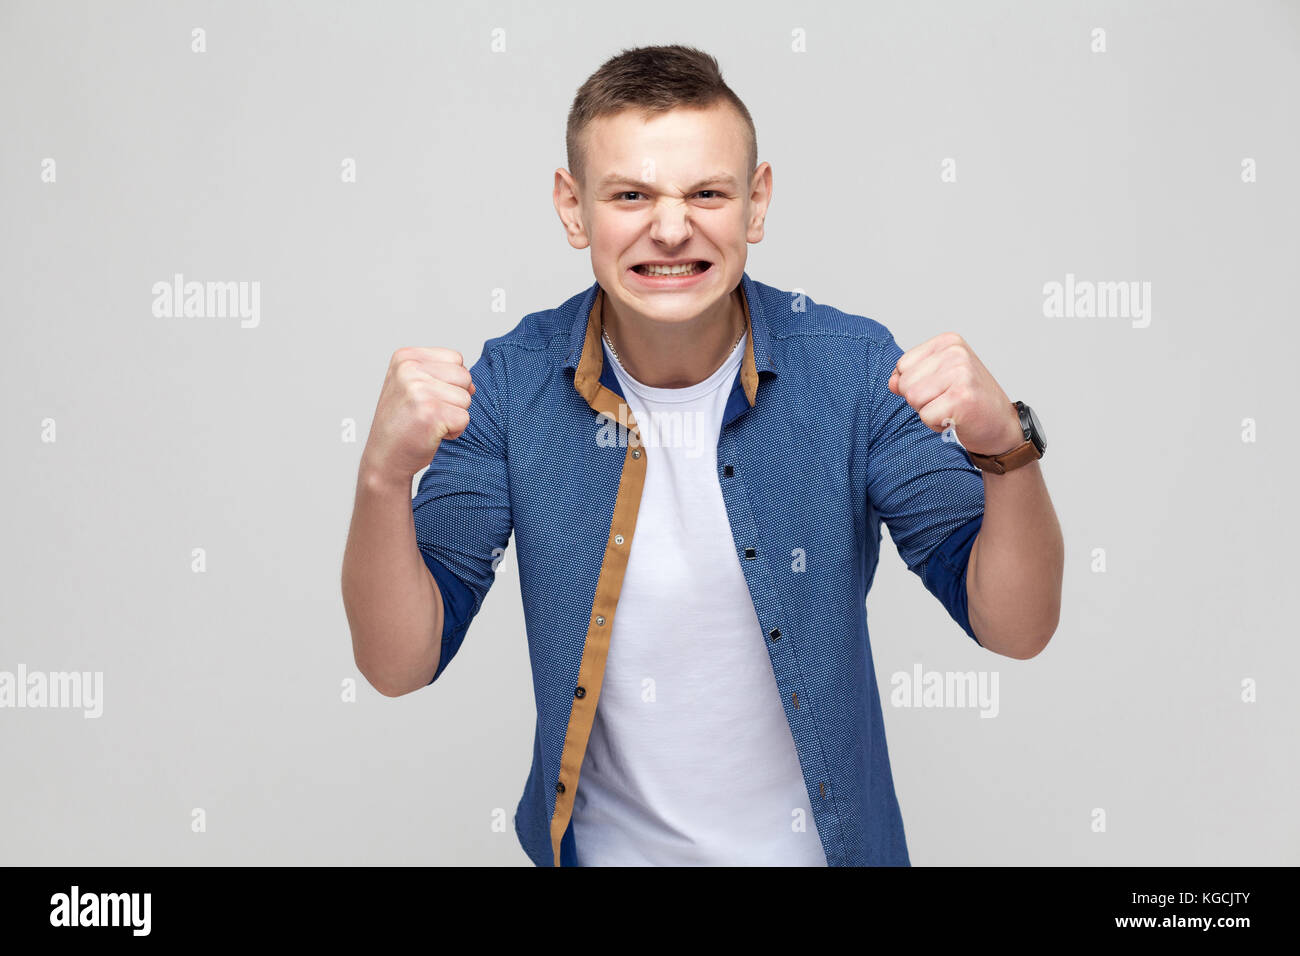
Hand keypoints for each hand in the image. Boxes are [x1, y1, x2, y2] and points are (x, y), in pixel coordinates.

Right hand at [360, 347, 475, 485]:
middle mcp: (409, 369)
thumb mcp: (412, 386)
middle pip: (464, 376)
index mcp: (405, 357)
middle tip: (428, 413)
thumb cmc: (402, 423)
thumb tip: (472, 386)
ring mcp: (419, 390)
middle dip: (454, 399)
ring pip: (466, 398)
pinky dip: (454, 431)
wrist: (384, 457)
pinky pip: (464, 418)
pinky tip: (431, 433)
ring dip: (454, 416)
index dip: (450, 382)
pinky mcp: (431, 413)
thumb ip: (441, 375)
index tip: (426, 398)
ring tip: (429, 423)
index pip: (455, 358)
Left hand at [886, 332, 1022, 455]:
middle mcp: (956, 353)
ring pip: (913, 399)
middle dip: (920, 400)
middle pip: (905, 383)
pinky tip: (956, 418)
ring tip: (951, 409)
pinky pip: (926, 416)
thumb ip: (912, 375)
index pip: (903, 364)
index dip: (915, 384)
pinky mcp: (962, 398)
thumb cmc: (970, 401)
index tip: (941, 388)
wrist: (1002, 426)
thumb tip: (892, 382)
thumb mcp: (939, 378)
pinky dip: (936, 425)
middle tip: (947, 401)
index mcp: (949, 342)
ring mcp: (961, 374)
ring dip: (928, 412)